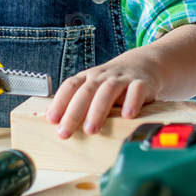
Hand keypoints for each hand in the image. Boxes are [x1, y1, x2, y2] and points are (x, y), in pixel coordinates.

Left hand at [45, 52, 162, 138]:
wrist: (144, 63)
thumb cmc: (114, 83)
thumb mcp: (96, 89)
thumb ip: (81, 104)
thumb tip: (61, 127)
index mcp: (88, 78)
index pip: (70, 86)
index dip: (59, 102)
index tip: (52, 120)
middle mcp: (103, 76)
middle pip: (86, 91)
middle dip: (74, 113)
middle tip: (65, 132)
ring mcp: (122, 79)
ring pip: (108, 91)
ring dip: (97, 110)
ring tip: (91, 130)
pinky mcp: (142, 83)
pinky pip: (136, 90)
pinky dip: (132, 102)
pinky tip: (127, 116)